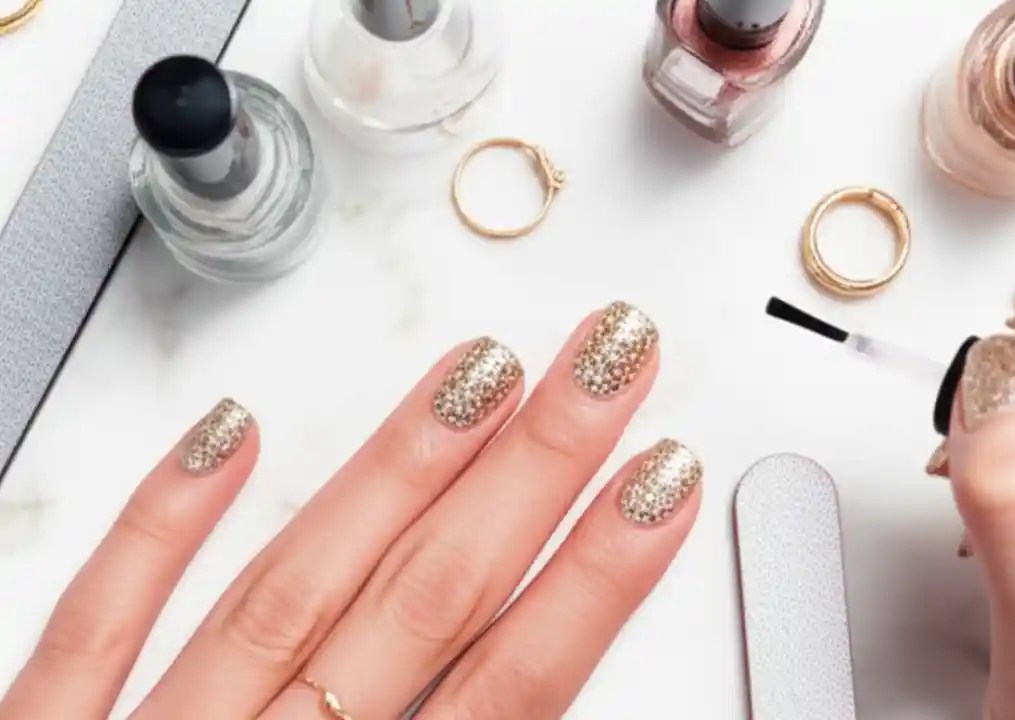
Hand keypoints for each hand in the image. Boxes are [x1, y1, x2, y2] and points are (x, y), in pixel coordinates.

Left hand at [0, 303, 701, 719]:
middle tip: (605, 364)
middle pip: (429, 604)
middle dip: (532, 472)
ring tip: (481, 370)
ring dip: (397, 470)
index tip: (662, 482)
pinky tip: (226, 434)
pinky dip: (160, 529)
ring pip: (296, 585)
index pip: (516, 691)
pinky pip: (96, 626)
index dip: (599, 580)